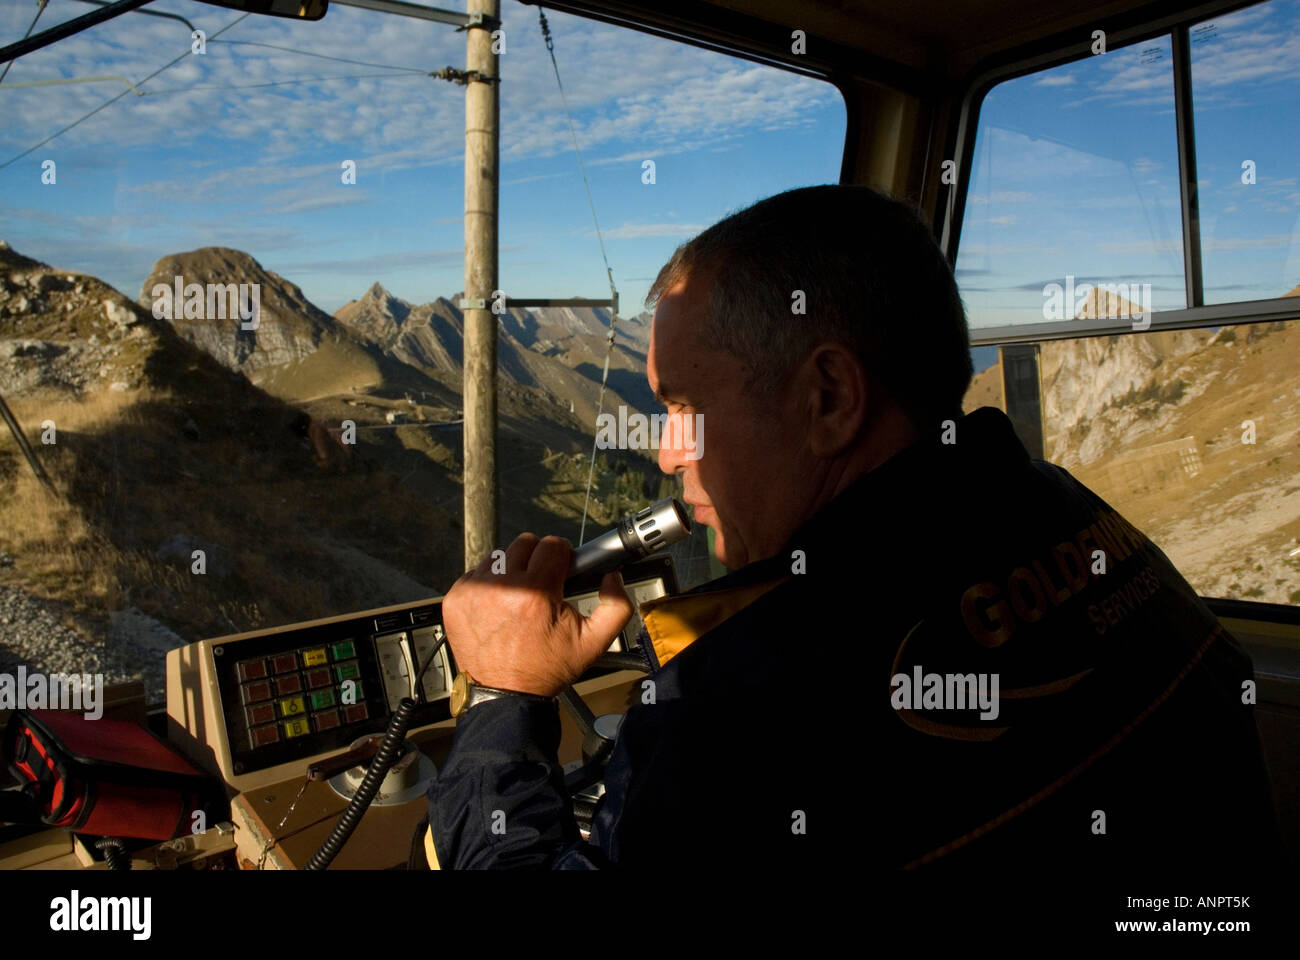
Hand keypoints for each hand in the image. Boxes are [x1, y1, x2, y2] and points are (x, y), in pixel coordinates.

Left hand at [441, 534, 634, 696]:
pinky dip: (488, 583)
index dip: (562, 556)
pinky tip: (498, 606)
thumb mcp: (594, 644)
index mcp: (536, 594)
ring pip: (499, 556)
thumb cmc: (546, 670)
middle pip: (524, 544)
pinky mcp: (456, 599)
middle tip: (541, 586)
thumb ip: (616, 607)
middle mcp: (501, 588)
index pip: (551, 545)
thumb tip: (612, 577)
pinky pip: (476, 573)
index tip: (561, 571)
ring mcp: (474, 592)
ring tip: (519, 598)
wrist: (506, 695)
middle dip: (537, 560)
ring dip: (511, 570)